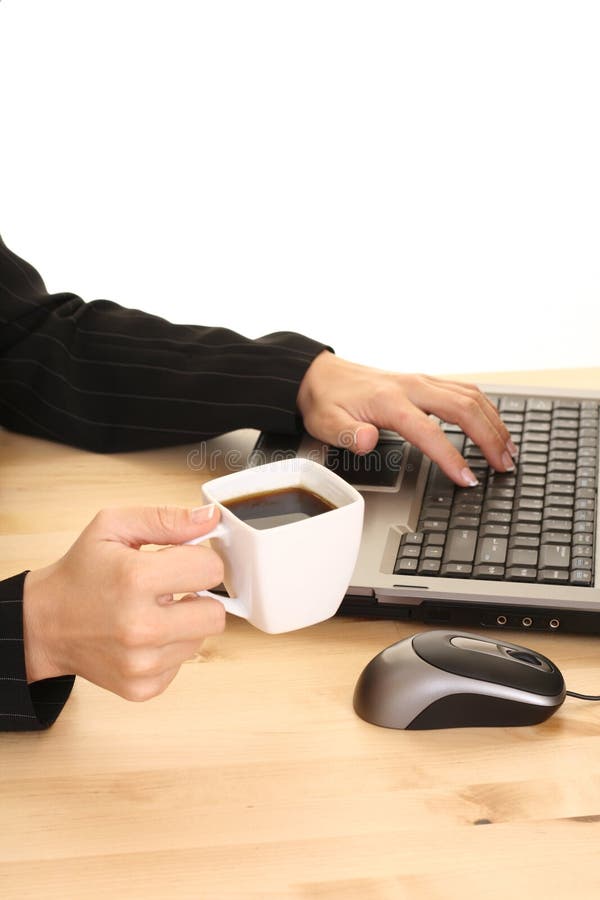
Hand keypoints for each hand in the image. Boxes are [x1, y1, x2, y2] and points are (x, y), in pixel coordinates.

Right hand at [22, 504, 225, 700]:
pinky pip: (182, 664)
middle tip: (172, 589)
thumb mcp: (114, 527)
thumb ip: (166, 519)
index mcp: (136, 579)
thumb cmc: (80, 571)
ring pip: (201, 639)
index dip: (200, 559)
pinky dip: (169, 648)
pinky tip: (144, 636)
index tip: (181, 560)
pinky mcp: (141, 687)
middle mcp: (141, 627)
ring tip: (152, 611)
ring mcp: (141, 663)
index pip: (212, 569)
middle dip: (200, 596)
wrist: (44, 623)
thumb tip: (210, 518)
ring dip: (184, 623)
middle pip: (216, 614)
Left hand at [297, 351, 516, 486]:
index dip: (451, 457)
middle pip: (463, 409)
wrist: (320, 374)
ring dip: (494, 422)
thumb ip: (347, 434)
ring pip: (470, 396)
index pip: (429, 431)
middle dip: (489, 439)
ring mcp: (422, 381)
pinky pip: (465, 390)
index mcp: (390, 401)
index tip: (468, 478)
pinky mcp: (426, 381)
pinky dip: (486, 407)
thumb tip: (367, 441)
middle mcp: (412, 386)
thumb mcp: (325, 422)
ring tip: (509, 450)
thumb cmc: (326, 401)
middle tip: (503, 466)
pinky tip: (494, 424)